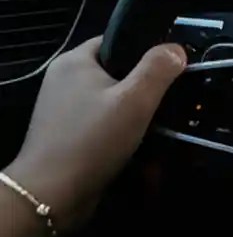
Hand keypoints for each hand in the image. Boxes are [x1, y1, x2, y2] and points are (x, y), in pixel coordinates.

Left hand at [4, 37, 185, 229]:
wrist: (51, 196)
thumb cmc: (93, 140)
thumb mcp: (135, 100)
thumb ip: (158, 69)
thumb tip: (177, 49)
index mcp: (75, 61)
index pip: (118, 40)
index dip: (147, 51)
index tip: (173, 70)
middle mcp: (64, 79)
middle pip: (117, 72)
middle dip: (143, 87)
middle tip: (170, 100)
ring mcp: (62, 108)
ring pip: (111, 99)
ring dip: (134, 112)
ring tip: (159, 124)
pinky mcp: (66, 133)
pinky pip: (102, 121)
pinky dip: (120, 129)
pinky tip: (138, 142)